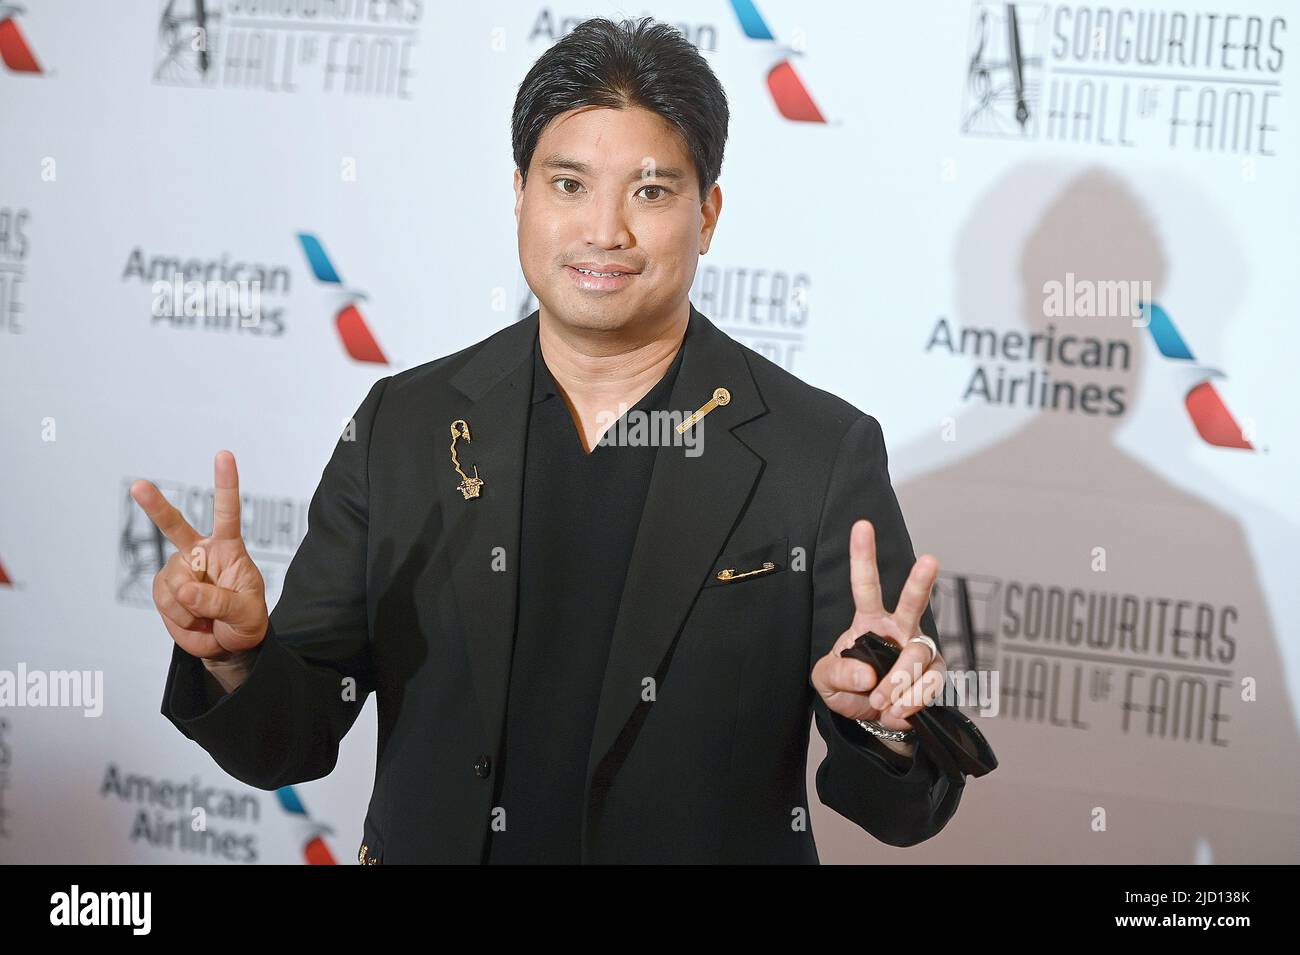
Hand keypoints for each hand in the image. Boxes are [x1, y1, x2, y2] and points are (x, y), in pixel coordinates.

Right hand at [130, 450, 268, 662]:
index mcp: (228, 549)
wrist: (229, 645)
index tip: (224, 454)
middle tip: (139, 486)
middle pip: (174, 526)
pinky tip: (195, 623)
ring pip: (173, 586)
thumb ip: (220, 602)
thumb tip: (185, 591)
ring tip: (208, 621)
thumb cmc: (246, 622)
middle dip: (155, 506)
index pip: (227, 513)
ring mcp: (179, 570)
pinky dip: (180, 622)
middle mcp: (200, 553)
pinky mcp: (164, 589)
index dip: (226, 484)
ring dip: (190, 612)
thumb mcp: (247, 615)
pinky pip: (164, 604)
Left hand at [810, 519, 946, 733]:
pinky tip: (898, 710)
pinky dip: (912, 701)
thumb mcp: (826, 681)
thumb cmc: (848, 687)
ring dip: (899, 682)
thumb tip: (868, 675)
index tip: (862, 525)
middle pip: (913, 601)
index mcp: (869, 620)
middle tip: (930, 560)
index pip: (865, 585)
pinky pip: (931, 683)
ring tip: (881, 700)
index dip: (863, 556)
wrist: (873, 715)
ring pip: (919, 655)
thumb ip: (839, 674)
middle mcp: (899, 628)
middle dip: (920, 580)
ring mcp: (920, 649)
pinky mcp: (936, 673)